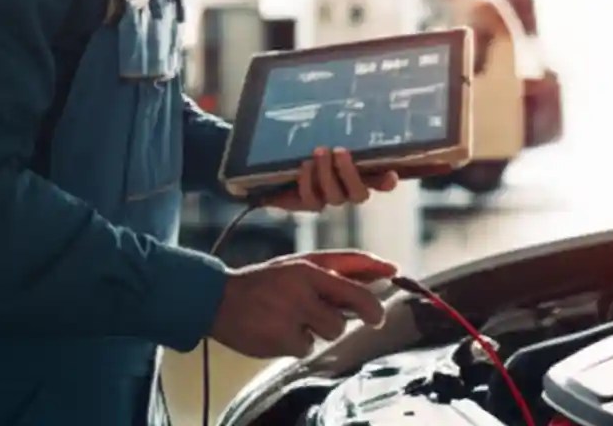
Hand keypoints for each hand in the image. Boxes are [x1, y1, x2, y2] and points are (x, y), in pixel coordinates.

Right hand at [209, 250, 397, 357]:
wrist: (218, 300)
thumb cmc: (265, 282)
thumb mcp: (297, 266)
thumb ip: (335, 269)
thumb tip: (380, 271)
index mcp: (306, 267)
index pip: (351, 267)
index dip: (376, 271)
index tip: (395, 273)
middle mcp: (302, 287)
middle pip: (353, 303)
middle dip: (369, 311)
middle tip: (375, 318)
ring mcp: (292, 314)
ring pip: (333, 329)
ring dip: (323, 329)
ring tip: (299, 320)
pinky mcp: (282, 339)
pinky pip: (308, 347)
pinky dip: (298, 343)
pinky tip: (280, 332)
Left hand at [264, 147, 398, 211]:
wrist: (280, 167)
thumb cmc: (313, 150)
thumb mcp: (329, 144)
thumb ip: (347, 142)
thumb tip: (364, 133)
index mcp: (361, 175)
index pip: (382, 184)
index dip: (386, 183)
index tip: (391, 175)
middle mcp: (349, 192)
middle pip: (358, 194)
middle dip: (349, 172)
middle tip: (339, 150)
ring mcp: (329, 200)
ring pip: (335, 196)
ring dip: (327, 174)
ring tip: (320, 152)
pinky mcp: (310, 204)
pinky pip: (312, 200)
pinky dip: (308, 182)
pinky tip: (305, 166)